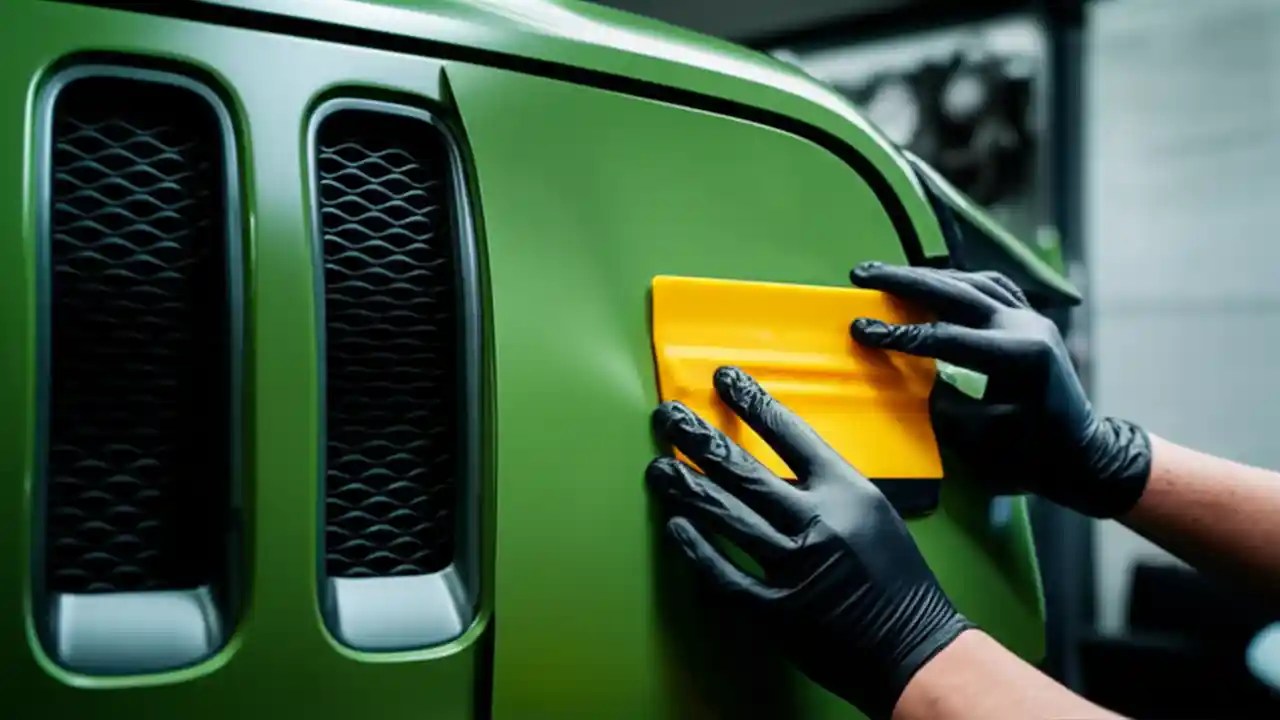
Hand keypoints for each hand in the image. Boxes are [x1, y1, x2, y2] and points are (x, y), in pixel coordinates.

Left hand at [647, 366, 970, 719]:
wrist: (914, 648)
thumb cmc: (896, 577)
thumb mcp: (872, 512)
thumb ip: (828, 484)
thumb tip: (777, 458)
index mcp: (847, 491)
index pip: (789, 433)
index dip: (752, 402)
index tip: (724, 379)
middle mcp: (818, 522)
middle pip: (743, 469)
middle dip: (698, 437)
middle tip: (667, 417)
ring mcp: (794, 567)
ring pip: (726, 515)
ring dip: (685, 487)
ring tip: (658, 467)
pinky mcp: (776, 610)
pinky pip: (724, 573)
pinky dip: (696, 548)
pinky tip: (675, 525)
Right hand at [849, 262, 1150, 517]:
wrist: (1085, 455)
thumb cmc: (1034, 458)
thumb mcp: (981, 443)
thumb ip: (944, 405)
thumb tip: (914, 377)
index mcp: (1018, 358)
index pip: (944, 337)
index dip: (897, 334)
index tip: (859, 329)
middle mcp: (1027, 327)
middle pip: (956, 292)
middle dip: (904, 281)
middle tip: (862, 273)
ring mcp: (1033, 319)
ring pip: (974, 282)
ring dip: (928, 277)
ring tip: (888, 275)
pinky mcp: (1033, 320)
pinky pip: (993, 287)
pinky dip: (959, 280)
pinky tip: (935, 281)